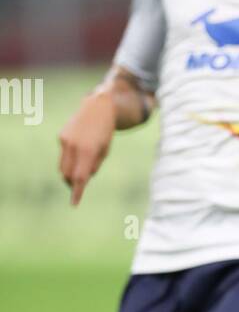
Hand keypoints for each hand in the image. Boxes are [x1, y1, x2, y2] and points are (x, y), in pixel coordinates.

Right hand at [58, 91, 115, 205]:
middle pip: (68, 175)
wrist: (97, 108)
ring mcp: (65, 141)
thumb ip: (93, 166)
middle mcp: (74, 146)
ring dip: (69, 174)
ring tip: (80, 171)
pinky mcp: (61, 136)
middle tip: (79, 187)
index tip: (74, 204)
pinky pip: (64, 155)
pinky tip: (79, 151)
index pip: (80, 177)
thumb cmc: (105, 133)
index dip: (77, 192)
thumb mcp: (104, 151)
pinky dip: (70, 160)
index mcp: (88, 151)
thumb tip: (82, 180)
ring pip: (63, 167)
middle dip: (72, 184)